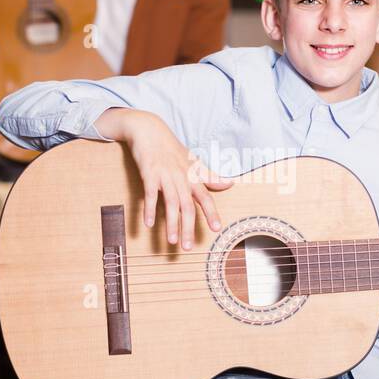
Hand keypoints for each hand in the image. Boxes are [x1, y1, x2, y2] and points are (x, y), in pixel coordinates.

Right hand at [96, 109, 232, 249]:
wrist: (150, 130)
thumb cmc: (171, 149)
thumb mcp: (192, 161)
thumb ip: (209, 176)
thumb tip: (230, 183)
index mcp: (192, 176)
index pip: (205, 197)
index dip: (211, 213)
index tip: (217, 229)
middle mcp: (181, 177)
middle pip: (187, 206)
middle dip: (189, 227)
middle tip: (189, 248)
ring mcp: (165, 175)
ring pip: (170, 203)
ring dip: (171, 223)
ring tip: (171, 241)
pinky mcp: (149, 174)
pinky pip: (149, 194)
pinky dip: (149, 209)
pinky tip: (148, 224)